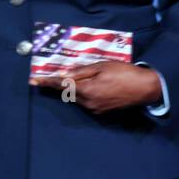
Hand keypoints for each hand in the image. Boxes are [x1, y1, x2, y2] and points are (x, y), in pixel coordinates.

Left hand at [29, 61, 161, 113]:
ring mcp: (95, 109)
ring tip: (78, 77)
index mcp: (87, 90)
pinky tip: (90, 84)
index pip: (62, 86)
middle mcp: (88, 103)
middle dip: (60, 84)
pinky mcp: (102, 111)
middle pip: (68, 93)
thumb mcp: (102, 66)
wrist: (145, 88)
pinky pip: (87, 101)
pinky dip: (84, 92)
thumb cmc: (124, 73)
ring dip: (74, 88)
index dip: (47, 82)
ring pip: (77, 97)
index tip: (34, 80)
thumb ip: (82, 72)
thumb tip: (64, 75)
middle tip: (50, 76)